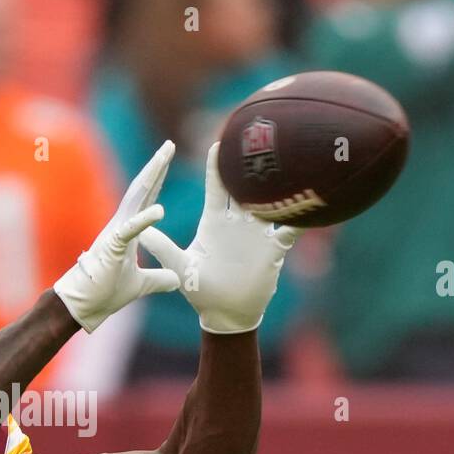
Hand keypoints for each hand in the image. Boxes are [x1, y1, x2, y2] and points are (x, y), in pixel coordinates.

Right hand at [52, 140, 182, 331]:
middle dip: (156, 167)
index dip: (158, 179)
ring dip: (151, 178)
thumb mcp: (141, 285)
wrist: (83, 307)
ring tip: (164, 157)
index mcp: (128, 231)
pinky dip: (144, 220)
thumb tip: (177, 281)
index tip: (169, 158)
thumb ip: (158, 279)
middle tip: (169, 145)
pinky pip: (130, 231)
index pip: (146, 199)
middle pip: (142, 190)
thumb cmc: (105, 294)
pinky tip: (159, 209)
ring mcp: (115, 234)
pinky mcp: (111, 248)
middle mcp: (121, 226)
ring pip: (135, 199)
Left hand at [139, 142, 300, 334]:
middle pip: (246, 186)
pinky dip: (301, 216)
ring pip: (271, 201)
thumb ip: (163, 248)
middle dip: (251, 164)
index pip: (216, 187)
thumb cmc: (201, 292)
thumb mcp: (182, 268)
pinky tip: (313, 201)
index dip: (217, 166)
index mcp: (214, 222)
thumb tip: (140, 230)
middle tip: (257, 138)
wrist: (226, 314)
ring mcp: (258, 233)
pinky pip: (291, 228)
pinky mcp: (274, 248)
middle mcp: (238, 222)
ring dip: (278, 184)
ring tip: (288, 160)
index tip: (218, 142)